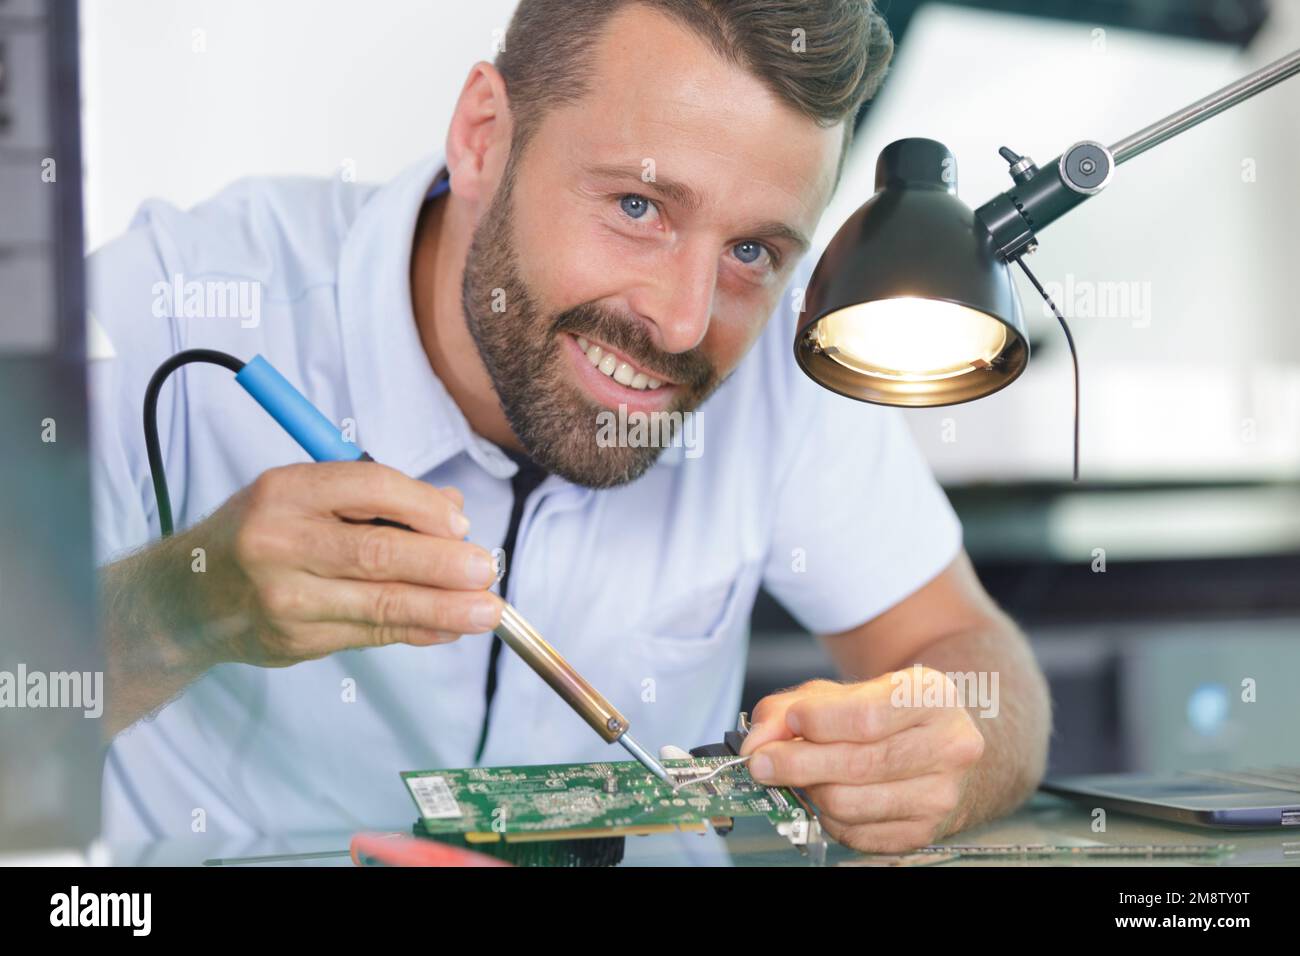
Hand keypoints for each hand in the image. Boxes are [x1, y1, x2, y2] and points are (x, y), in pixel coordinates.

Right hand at [173, 460, 503, 666]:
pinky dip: (416, 630)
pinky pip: (370, 634)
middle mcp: (279, 542)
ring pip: (379, 602)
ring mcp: (285, 598)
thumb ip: (375, 501)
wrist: (186, 597)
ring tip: (486, 611)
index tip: (461, 523)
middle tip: (486, 570)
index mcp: (285, 491)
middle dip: (442, 563)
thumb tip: (453, 511)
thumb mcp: (304, 497)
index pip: (370, 487)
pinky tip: (448, 629)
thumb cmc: (261, 533)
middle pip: (379, 552)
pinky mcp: (294, 641)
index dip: (423, 505)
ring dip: (443, 608)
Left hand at [739, 672, 985, 852]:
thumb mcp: (844, 692)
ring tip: (801, 776)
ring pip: (849, 803)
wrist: (941, 749)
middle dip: (796, 763)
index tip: (790, 722)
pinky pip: (854, 833)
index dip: (818, 722)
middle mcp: (948, 747)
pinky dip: (827, 817)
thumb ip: (791, 707)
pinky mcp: (923, 832)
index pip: (866, 717)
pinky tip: (827, 795)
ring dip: (810, 791)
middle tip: (762, 761)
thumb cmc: (887, 715)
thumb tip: (756, 742)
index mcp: (932, 697)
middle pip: (855, 764)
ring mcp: (940, 795)